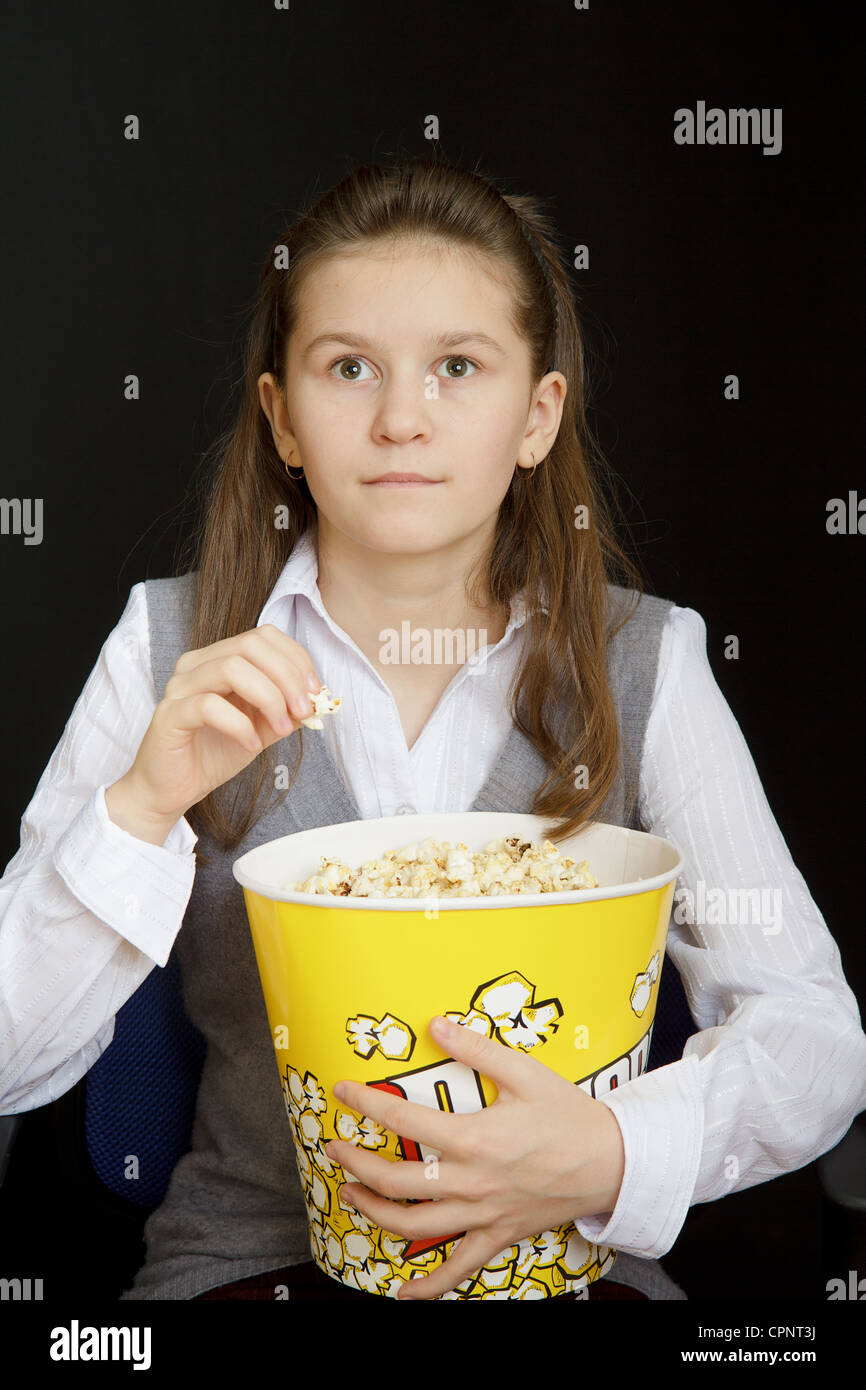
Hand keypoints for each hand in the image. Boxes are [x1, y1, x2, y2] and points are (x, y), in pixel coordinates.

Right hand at [119, 625, 321, 822]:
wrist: (172, 789)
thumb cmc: (214, 754)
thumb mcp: (262, 728)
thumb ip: (286, 710)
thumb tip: (317, 698)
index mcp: (219, 659)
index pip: (263, 636)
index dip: (295, 659)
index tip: (315, 692)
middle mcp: (197, 664)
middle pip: (250, 645)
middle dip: (287, 676)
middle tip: (303, 710)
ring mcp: (180, 687)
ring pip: (231, 668)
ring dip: (268, 698)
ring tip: (281, 729)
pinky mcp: (169, 714)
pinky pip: (209, 706)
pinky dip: (240, 725)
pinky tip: (251, 745)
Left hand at [325, 1014, 625, 1299]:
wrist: (611, 1162)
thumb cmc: (567, 1114)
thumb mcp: (523, 1071)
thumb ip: (475, 1048)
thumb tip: (435, 1024)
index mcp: (473, 1137)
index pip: (404, 1119)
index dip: (366, 1104)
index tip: (343, 1092)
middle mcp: (471, 1181)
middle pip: (396, 1179)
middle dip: (356, 1164)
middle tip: (334, 1148)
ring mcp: (482, 1214)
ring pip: (414, 1225)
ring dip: (375, 1212)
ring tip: (350, 1194)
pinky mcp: (497, 1236)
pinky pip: (458, 1269)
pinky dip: (429, 1287)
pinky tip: (405, 1293)